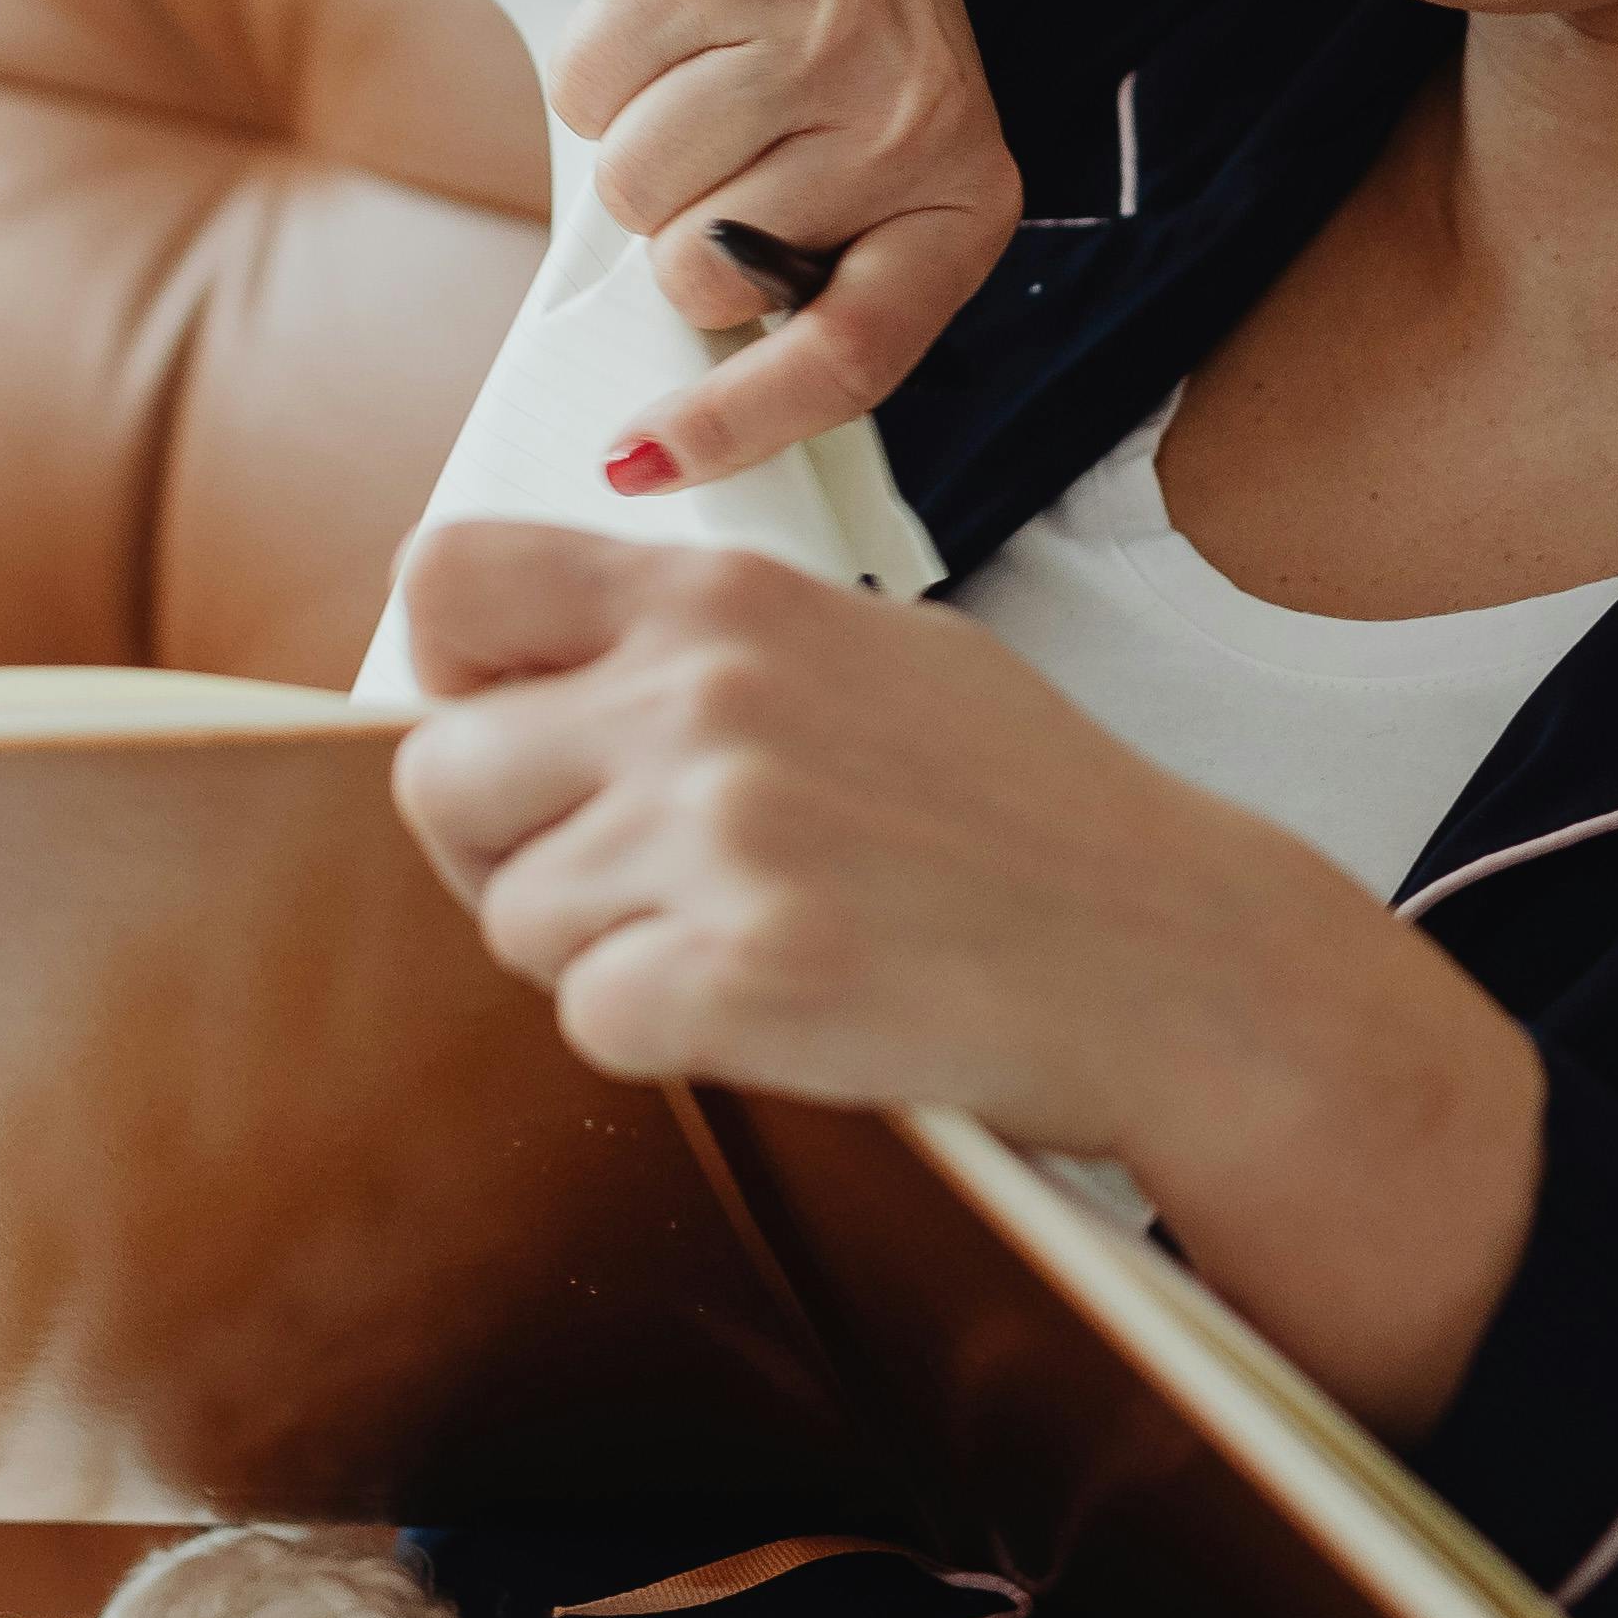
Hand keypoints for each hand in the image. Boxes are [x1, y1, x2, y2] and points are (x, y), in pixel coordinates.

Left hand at [387, 525, 1549, 1433]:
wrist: (1175, 955)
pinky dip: (664, 1037)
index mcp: (724, 598)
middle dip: (511, 851)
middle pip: (442, 775)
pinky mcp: (741, 974)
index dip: (454, 679)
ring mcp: (719, 833)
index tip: (518, 742)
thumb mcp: (869, 653)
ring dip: (604, 954)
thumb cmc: (1031, 815)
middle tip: (634, 890)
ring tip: (753, 942)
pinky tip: (778, 1009)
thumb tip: (534, 676)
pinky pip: (589, 1021)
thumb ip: (703, 649)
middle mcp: (702, 695)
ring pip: (514, 916)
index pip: (449, 580)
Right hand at [461, 0, 1016, 488]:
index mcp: (961, 191)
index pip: (855, 355)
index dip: (739, 425)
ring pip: (633, 189)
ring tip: (695, 57)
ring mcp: (818, 37)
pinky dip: (596, 57)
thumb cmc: (815, 4)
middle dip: (673, 218)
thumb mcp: (857, 145)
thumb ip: (803, 262)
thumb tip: (676, 415)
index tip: (641, 465)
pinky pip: (589, 93)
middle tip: (715, 129)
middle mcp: (911, 118)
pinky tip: (660, 2)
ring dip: (631, 130)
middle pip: (701, 275)